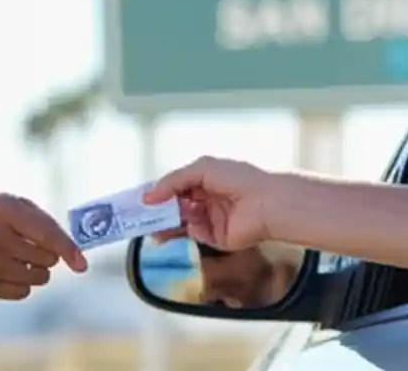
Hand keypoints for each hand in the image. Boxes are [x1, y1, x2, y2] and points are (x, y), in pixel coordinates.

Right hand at [0, 193, 86, 299]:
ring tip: (19, 259)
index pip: (47, 233)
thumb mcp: (11, 205)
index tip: (82, 265)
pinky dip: (23, 284)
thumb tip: (75, 254)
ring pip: (37, 278)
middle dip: (47, 256)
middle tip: (30, 247)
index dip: (68, 249)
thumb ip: (43, 221)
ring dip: (37, 271)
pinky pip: (22, 292)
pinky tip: (6, 270)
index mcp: (5, 210)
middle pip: (46, 259)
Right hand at [143, 156, 278, 251]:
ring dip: (167, 224)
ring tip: (151, 228)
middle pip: (177, 207)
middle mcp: (209, 200)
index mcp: (207, 180)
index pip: (177, 187)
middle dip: (159, 211)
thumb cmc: (238, 179)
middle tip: (140, 216)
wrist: (267, 204)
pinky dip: (187, 231)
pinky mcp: (218, 238)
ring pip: (183, 223)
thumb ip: (173, 181)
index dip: (159, 192)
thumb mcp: (201, 169)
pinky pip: (196, 235)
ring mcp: (213, 220)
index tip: (141, 199)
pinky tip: (182, 227)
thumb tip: (148, 195)